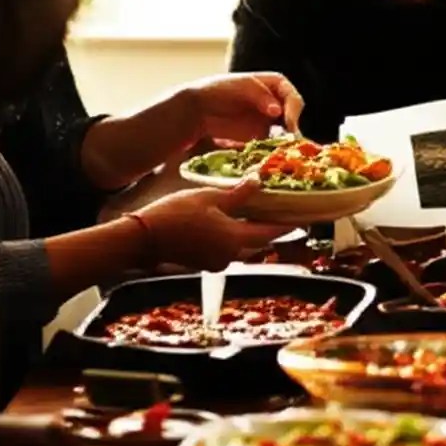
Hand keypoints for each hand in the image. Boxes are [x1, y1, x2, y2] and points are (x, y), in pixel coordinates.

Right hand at [136, 181, 294, 270]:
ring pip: (244, 248)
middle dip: (271, 230)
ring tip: (258, 217)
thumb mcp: (209, 198)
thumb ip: (237, 194)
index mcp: (236, 239)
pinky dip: (235, 239)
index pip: (271, 232)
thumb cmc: (174, 215)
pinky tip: (232, 225)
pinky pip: (229, 252)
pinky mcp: (205, 263)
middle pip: (260, 242)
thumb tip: (258, 182)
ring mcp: (218, 262)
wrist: (142, 239)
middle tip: (281, 215)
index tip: (303, 219)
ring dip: (252, 234)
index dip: (288, 224)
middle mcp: (232, 255)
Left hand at [182, 72, 305, 144]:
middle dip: (293, 126)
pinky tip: (273, 155)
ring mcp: (268, 121)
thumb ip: (260, 96)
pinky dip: (275, 149)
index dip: (293, 108)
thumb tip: (277, 111)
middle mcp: (274, 103)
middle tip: (291, 139)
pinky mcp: (259, 137)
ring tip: (285, 150)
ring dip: (287, 140)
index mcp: (273, 85)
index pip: (291, 96)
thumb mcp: (240, 86)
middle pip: (293, 115)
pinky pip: (273, 144)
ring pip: (286, 131)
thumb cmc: (217, 90)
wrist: (197, 109)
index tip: (287, 121)